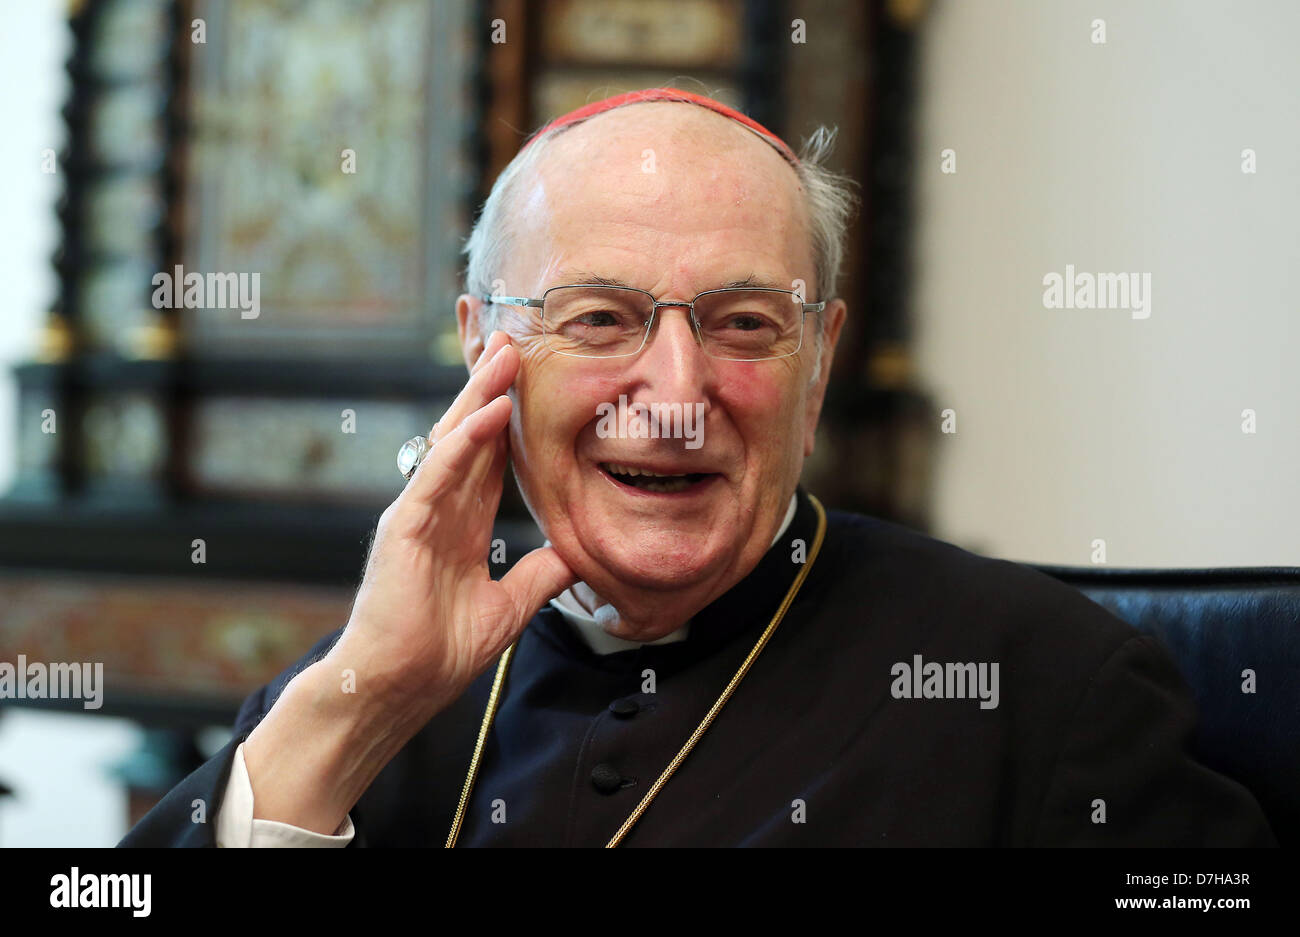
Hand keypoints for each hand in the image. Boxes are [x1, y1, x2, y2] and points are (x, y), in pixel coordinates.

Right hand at [330, 330, 575, 714]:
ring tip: (505, 352)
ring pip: (454, 440)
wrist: (399, 687)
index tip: (527, 376)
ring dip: (481, 395)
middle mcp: (438, 508)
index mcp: (460, 523)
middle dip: (492, 387)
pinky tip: (491, 410)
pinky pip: (440, 473)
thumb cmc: (440, 652)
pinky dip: (466, 441)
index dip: (508, 417)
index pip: (489, 457)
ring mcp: (418, 512)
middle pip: (471, 434)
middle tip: (513, 338)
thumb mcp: (508, 609)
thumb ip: (537, 578)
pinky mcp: (404, 525)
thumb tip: (571, 558)